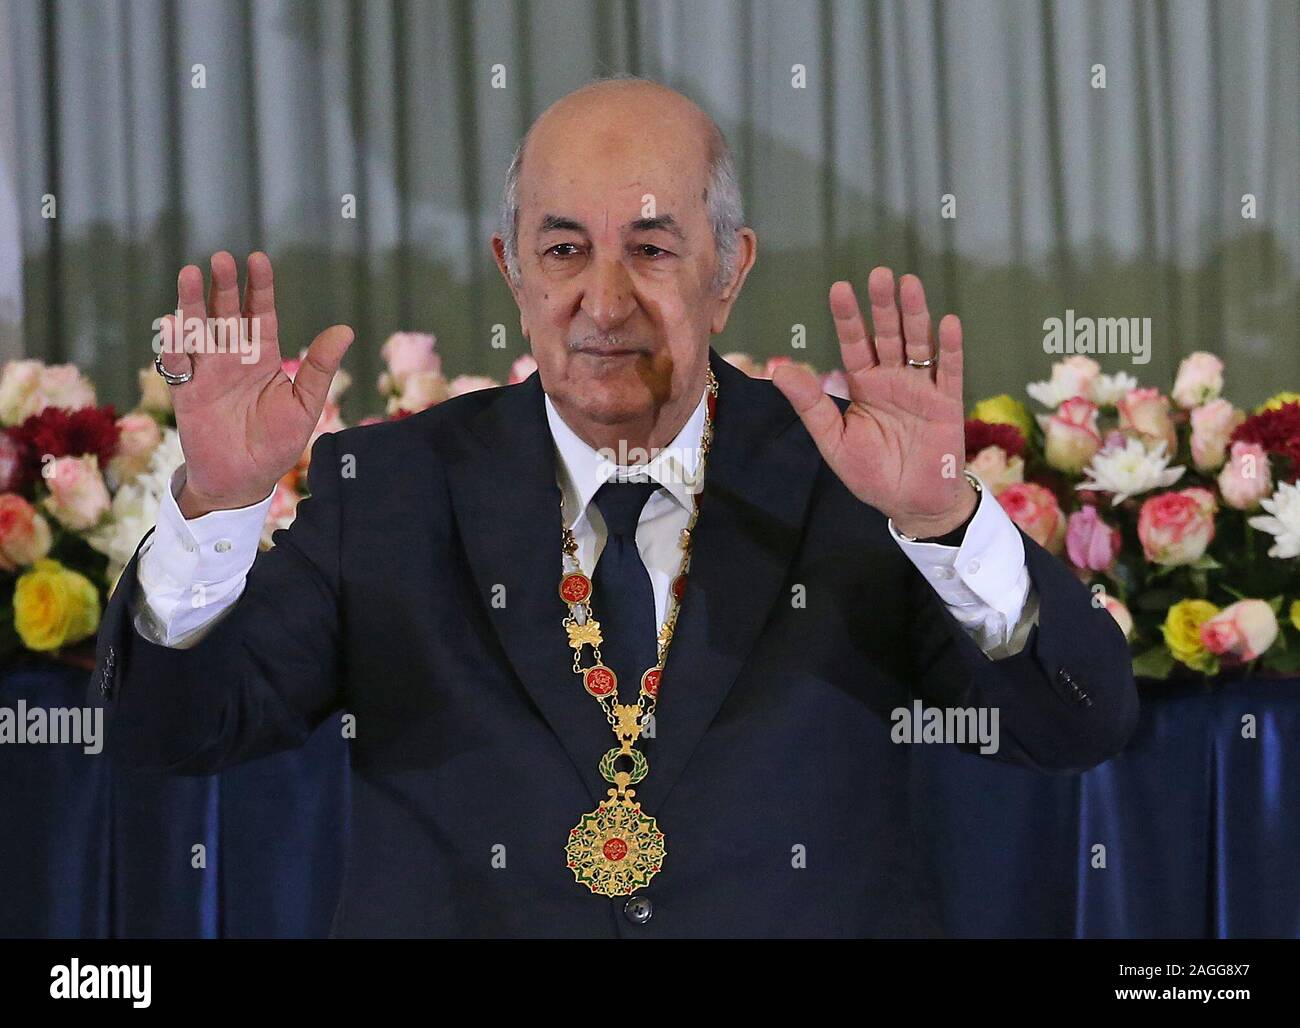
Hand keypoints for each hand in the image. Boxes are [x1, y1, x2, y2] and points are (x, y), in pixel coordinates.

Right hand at [157, 251, 353, 517]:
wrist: (244, 480)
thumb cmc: (277, 443)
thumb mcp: (305, 405)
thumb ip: (319, 368)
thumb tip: (344, 330)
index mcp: (262, 357)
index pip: (260, 313)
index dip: (259, 287)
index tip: (258, 259)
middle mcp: (232, 358)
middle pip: (226, 313)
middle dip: (224, 286)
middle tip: (222, 258)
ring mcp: (207, 373)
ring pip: (198, 330)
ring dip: (192, 303)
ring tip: (189, 273)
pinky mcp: (186, 393)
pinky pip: (178, 364)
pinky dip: (175, 345)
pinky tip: (172, 325)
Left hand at [772, 267, 974, 537]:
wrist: (911, 503)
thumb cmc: (871, 473)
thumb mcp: (833, 441)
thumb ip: (811, 406)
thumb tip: (780, 371)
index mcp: (864, 385)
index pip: (855, 344)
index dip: (849, 317)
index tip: (840, 288)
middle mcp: (893, 379)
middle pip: (889, 334)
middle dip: (883, 306)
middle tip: (879, 273)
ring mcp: (922, 388)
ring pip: (919, 344)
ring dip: (915, 315)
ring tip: (910, 283)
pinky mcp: (947, 403)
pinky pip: (950, 370)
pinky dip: (949, 348)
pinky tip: (947, 323)